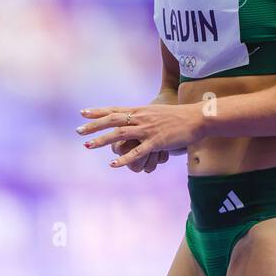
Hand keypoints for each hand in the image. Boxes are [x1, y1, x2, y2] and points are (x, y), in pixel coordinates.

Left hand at [77, 101, 206, 167]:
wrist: (197, 118)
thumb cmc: (179, 116)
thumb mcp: (157, 112)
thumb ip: (144, 116)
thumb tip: (135, 120)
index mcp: (140, 110)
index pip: (114, 110)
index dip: (98, 112)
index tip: (82, 113)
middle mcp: (141, 118)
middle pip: (112, 120)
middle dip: (93, 126)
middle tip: (78, 131)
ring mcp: (148, 130)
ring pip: (120, 134)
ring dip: (102, 140)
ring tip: (87, 146)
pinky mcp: (157, 142)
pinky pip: (137, 152)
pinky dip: (124, 158)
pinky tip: (112, 165)